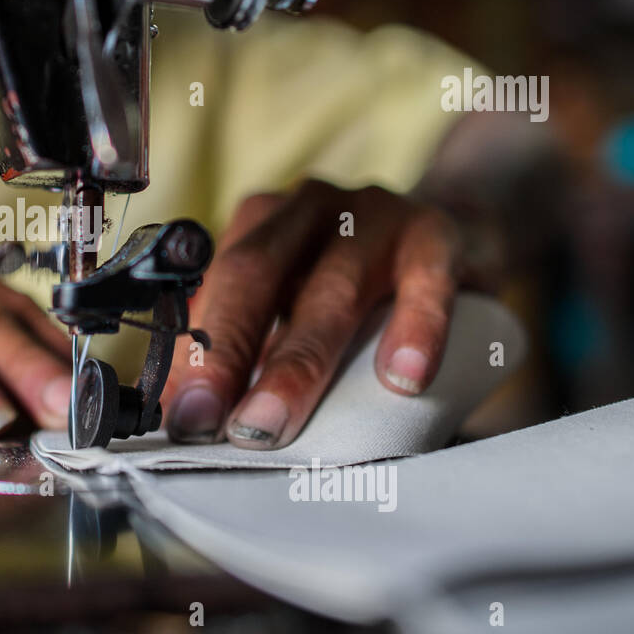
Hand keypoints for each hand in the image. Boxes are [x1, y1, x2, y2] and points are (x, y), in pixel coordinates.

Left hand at [161, 180, 468, 449]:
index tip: (176, 418)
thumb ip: (242, 346)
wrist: (458, 239)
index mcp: (260, 223)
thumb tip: (182, 415)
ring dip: (297, 364)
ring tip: (271, 423)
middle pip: (254, 276)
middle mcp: (308, 209)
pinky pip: (426, 282)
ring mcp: (374, 216)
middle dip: (224, 355)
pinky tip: (403, 378)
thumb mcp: (292, 304)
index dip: (189, 352)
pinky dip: (415, 330)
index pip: (209, 286)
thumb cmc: (356, 289)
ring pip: (330, 288)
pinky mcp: (437, 235)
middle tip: (205, 424)